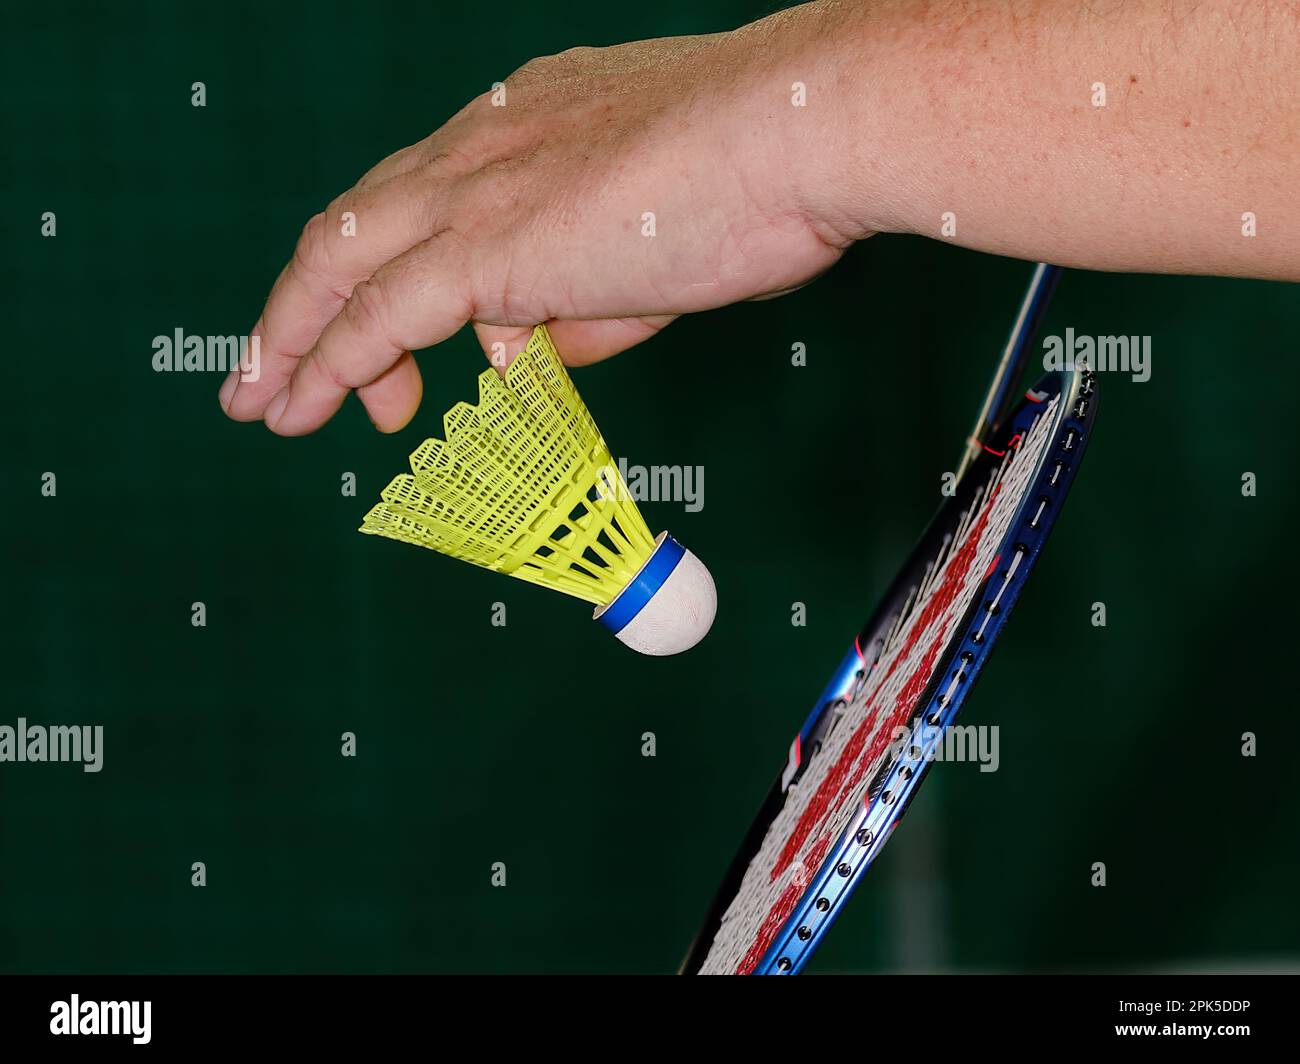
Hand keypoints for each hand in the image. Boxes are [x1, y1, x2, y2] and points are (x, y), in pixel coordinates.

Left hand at [220, 10, 851, 434]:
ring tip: (267, 405)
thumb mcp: (660, 257)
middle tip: (279, 374)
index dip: (390, 274)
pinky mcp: (484, 245)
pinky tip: (308, 404)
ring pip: (341, 262)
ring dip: (293, 338)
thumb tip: (542, 353)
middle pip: (356, 223)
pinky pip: (379, 311)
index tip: (393, 342)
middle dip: (306, 305)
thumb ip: (587, 307)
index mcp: (526, 128)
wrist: (798, 132)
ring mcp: (477, 188)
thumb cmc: (764, 178)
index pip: (425, 199)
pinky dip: (334, 360)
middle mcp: (483, 144)